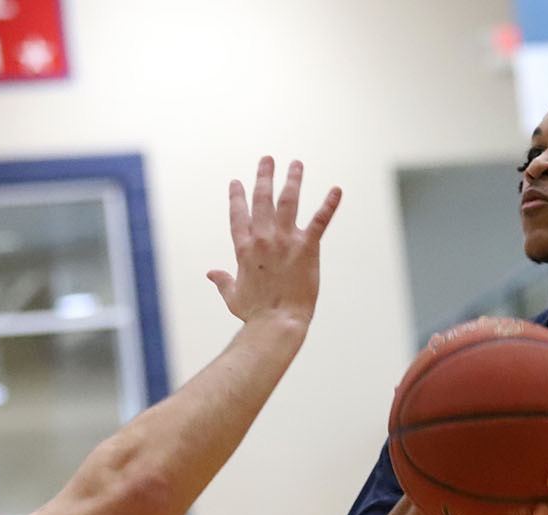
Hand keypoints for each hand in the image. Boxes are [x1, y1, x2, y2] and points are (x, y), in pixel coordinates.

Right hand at [206, 158, 341, 326]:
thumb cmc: (255, 313)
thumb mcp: (232, 296)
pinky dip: (329, 204)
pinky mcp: (307, 247)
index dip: (237, 196)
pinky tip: (337, 189)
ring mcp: (285, 241)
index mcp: (244, 248)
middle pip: (262, 199)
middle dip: (264, 176)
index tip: (236, 181)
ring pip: (288, 201)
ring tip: (296, 164)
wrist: (277, 322)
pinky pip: (320, 220)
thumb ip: (222, 281)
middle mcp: (263, 238)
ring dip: (292, 180)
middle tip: (267, 159)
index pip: (238, 215)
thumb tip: (210, 274)